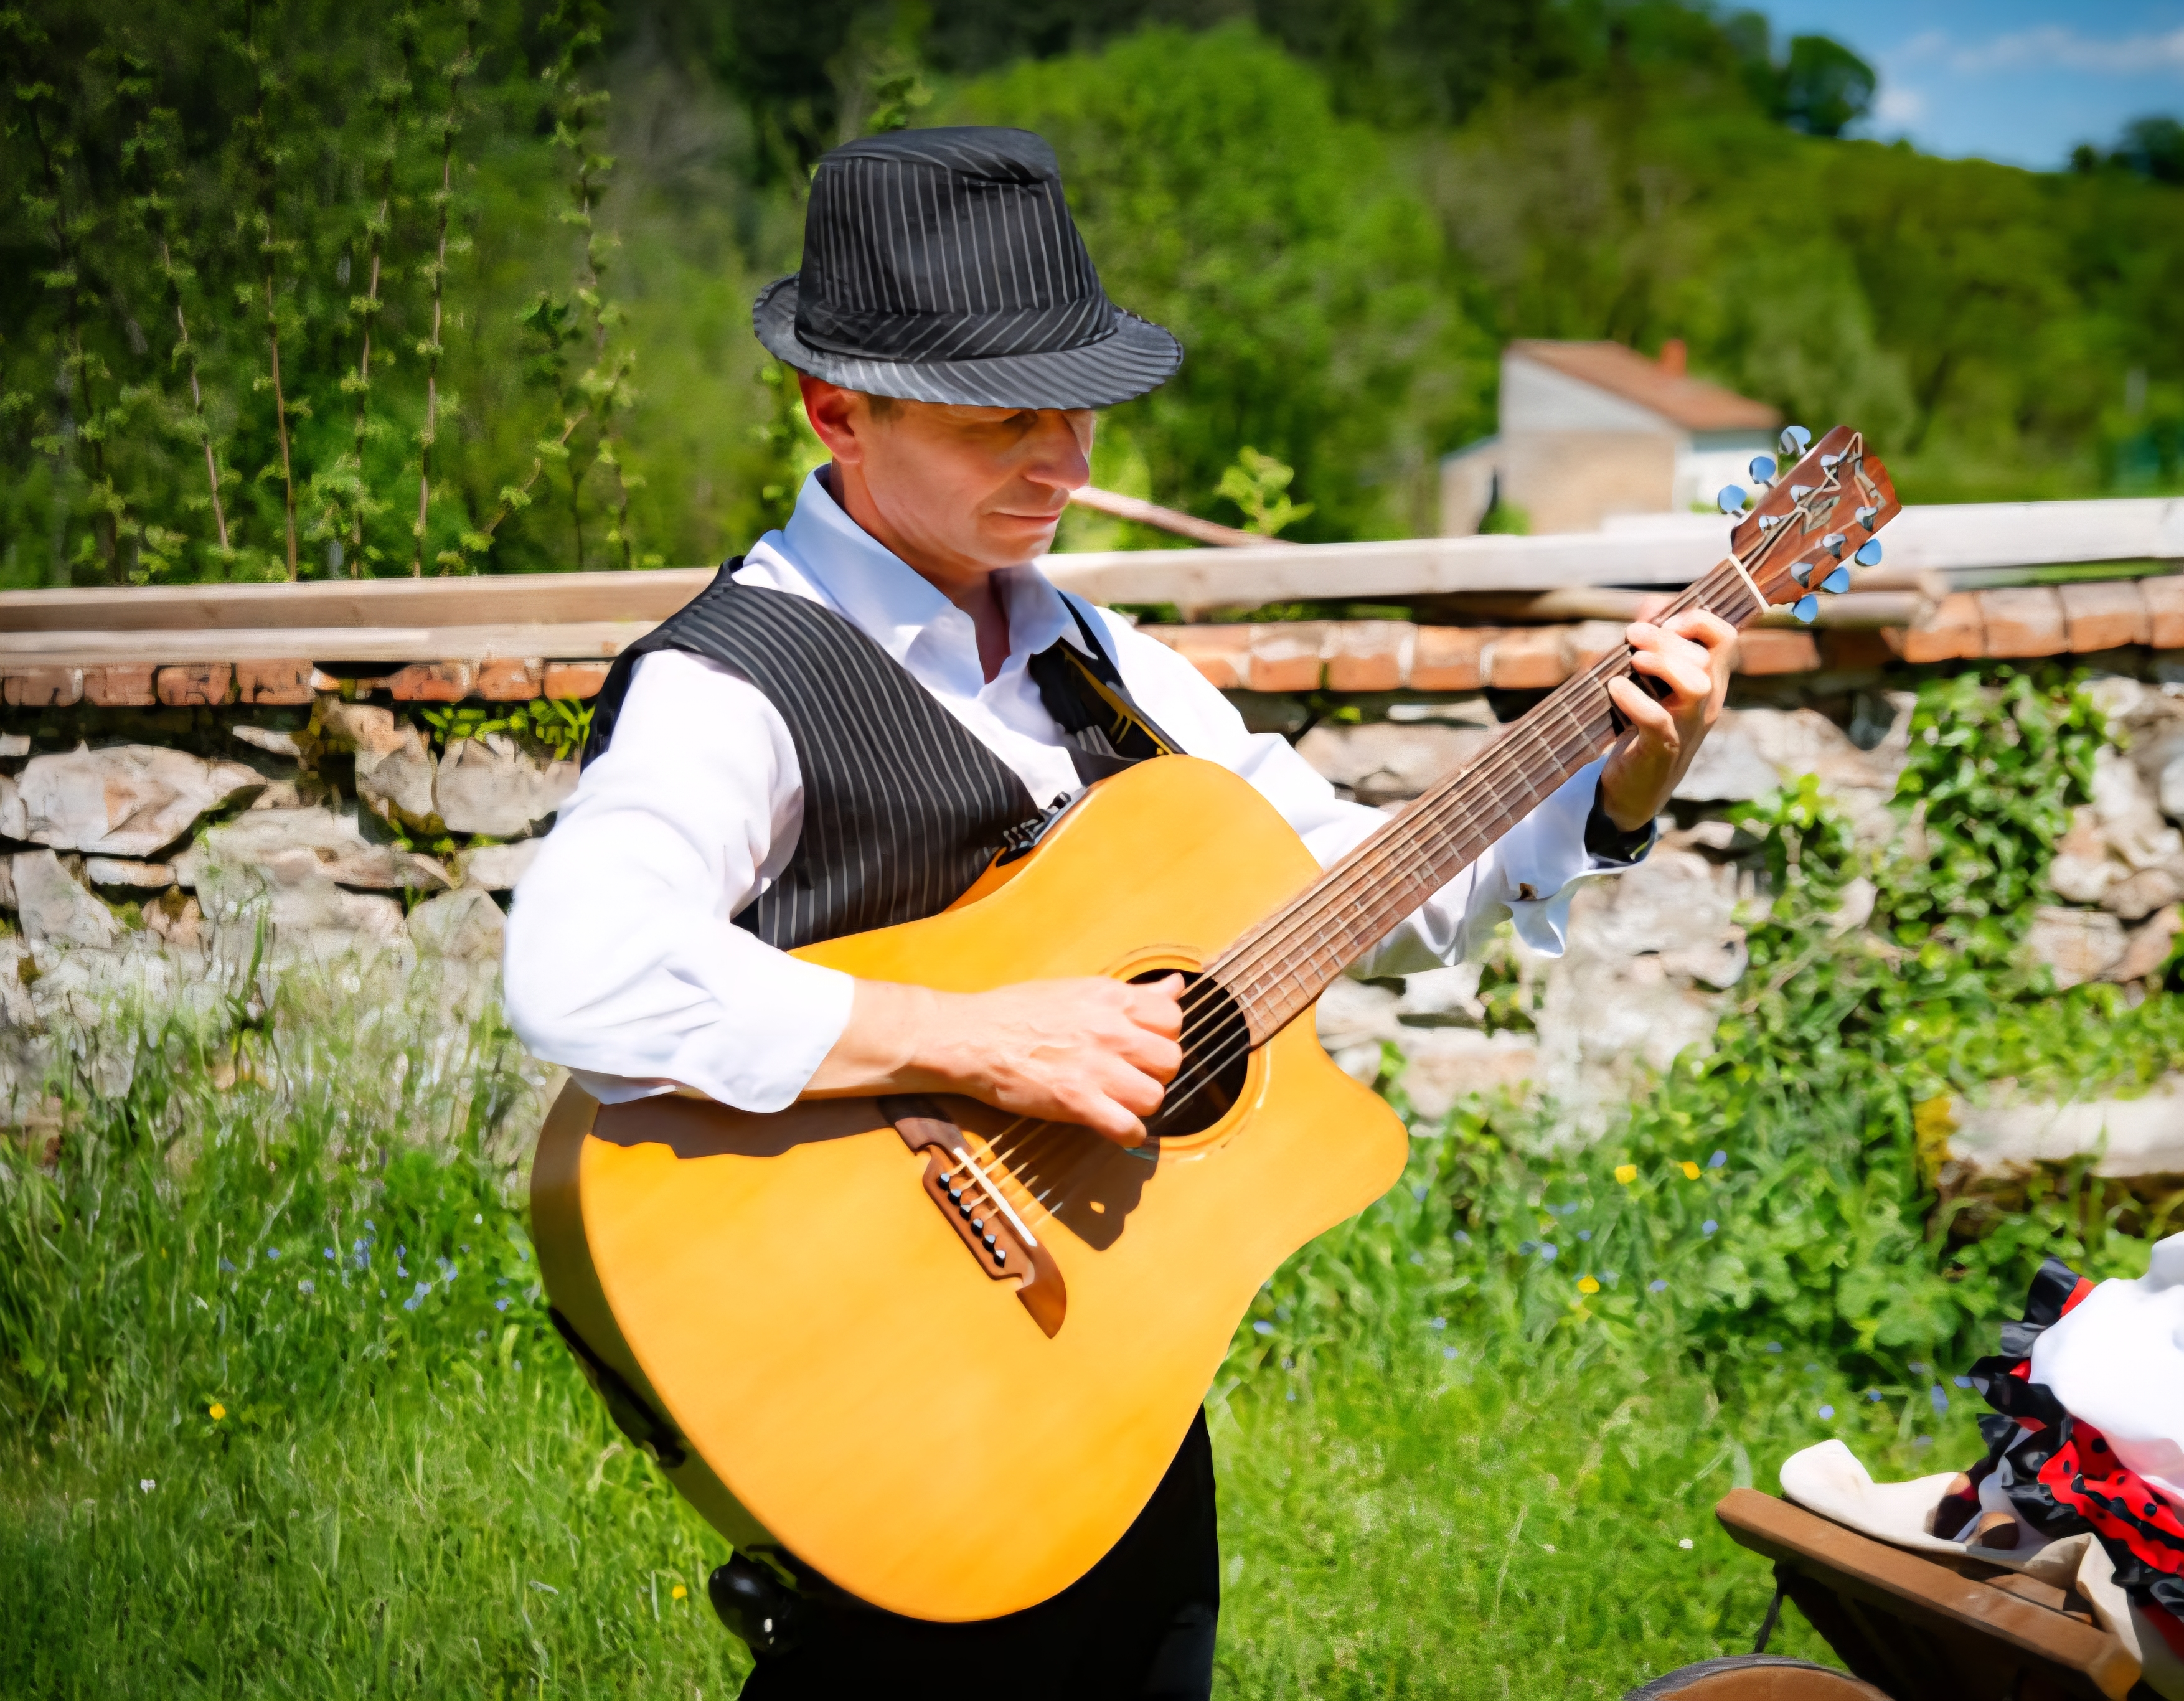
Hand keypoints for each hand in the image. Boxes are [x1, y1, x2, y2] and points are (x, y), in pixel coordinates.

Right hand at [805, 974, 1184, 1145]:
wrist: (969, 1036)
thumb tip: (1176, 986)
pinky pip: (1127, 1128)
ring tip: (1120, 1103)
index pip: (1174, 1018)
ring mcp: (1094, 1066)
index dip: (1164, 1037)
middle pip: (1171, 1060)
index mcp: (1110, 997)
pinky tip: (1115, 1129)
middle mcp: (1109, 1029)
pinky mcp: (1076, 1101)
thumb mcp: (1079, 988)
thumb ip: (1132, 992)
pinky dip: (1127, 1135)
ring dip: (1141, 1105)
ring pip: (1154, 1096)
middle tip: (1133, 1077)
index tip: (1146, 1047)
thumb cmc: (1016, 1012)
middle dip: (1156, 1073)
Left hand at [1599, 611, 1736, 831]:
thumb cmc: (1641, 727)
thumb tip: (1651, 604)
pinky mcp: (1662, 750)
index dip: (1701, 620)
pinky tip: (1615, 688)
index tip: (1667, 618)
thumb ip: (1654, 643)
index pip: (1726, 639)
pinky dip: (1635, 700)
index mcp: (1708, 682)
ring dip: (1662, 664)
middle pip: (1704, 658)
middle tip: (1632, 634)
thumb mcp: (1651, 682)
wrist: (1635, 790)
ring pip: (1696, 685)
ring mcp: (1687, 728)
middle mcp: (1705, 703)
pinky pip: (1659, 720)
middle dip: (1666, 638)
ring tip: (1632, 660)